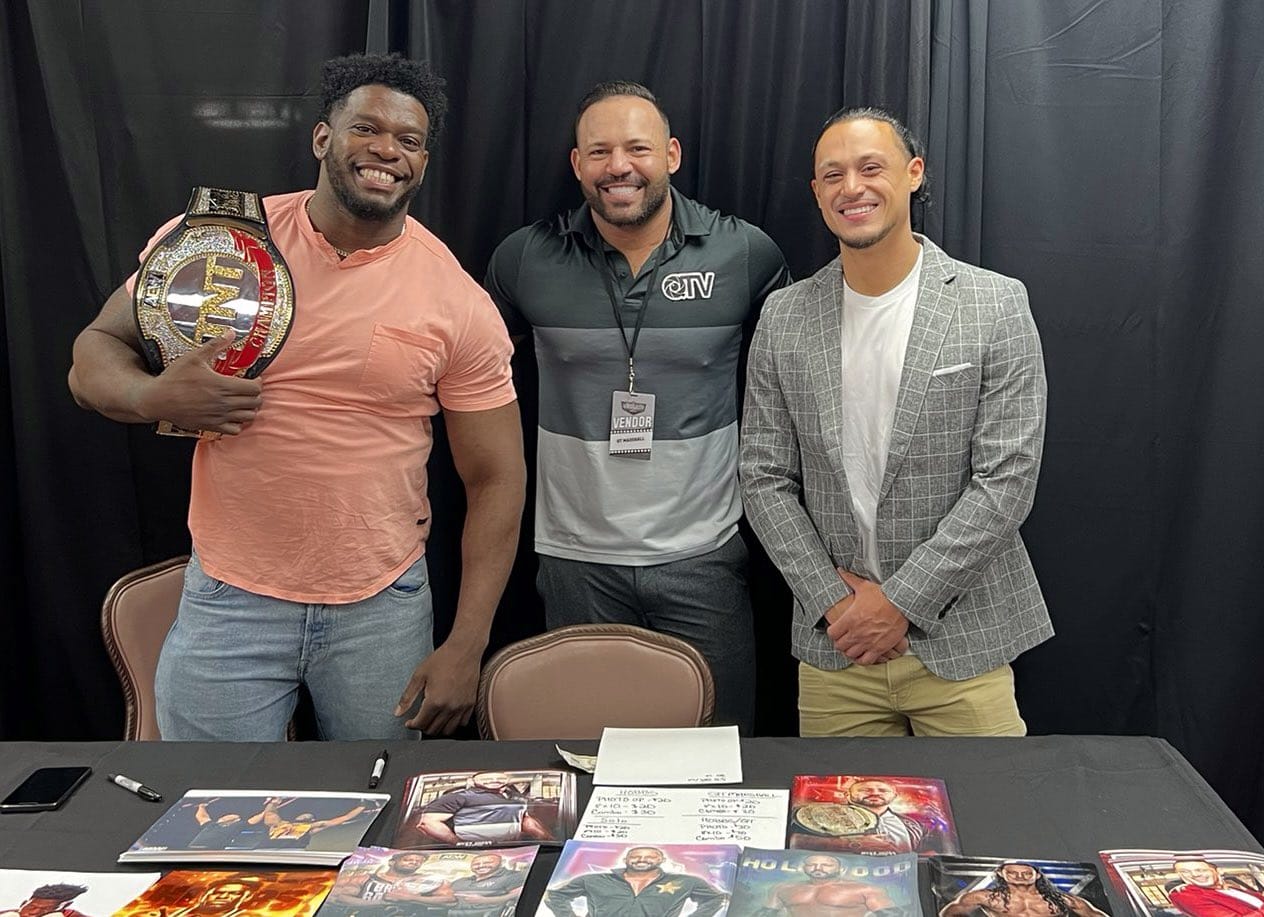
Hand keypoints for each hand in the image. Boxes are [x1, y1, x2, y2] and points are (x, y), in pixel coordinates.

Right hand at [134, 330, 262, 433]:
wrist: (157, 400)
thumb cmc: (174, 378)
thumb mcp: (194, 357)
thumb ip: (215, 345)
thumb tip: (231, 332)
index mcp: (223, 385)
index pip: (255, 389)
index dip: (258, 383)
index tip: (253, 379)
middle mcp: (224, 403)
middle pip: (255, 403)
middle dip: (256, 395)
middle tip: (249, 390)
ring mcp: (219, 416)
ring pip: (248, 417)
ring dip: (249, 409)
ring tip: (242, 402)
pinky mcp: (211, 426)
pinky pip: (235, 430)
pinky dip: (238, 423)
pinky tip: (232, 415)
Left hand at [394, 640, 482, 734]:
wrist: (464, 650)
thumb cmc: (442, 659)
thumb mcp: (419, 675)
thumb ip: (407, 696)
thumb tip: (398, 712)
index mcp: (435, 701)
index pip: (420, 724)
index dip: (412, 725)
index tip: (409, 722)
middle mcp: (449, 707)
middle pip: (433, 729)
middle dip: (423, 726)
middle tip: (419, 719)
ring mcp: (462, 706)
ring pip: (448, 730)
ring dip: (438, 728)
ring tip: (432, 719)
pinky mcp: (471, 703)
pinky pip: (462, 723)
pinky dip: (453, 723)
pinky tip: (447, 714)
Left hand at [826, 570, 908, 664]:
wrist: (901, 603)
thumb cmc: (883, 594)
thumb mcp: (863, 586)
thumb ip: (849, 579)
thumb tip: (839, 570)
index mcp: (850, 618)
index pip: (832, 634)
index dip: (832, 633)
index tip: (836, 631)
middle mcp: (856, 632)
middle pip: (839, 646)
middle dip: (840, 643)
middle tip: (844, 639)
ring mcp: (868, 641)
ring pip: (851, 654)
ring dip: (850, 651)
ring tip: (853, 647)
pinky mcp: (880, 648)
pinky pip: (866, 661)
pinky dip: (862, 659)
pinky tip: (863, 654)